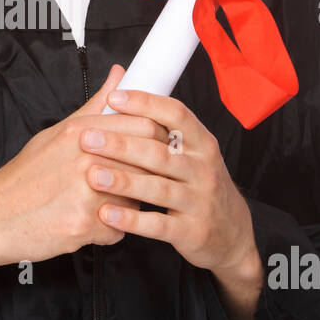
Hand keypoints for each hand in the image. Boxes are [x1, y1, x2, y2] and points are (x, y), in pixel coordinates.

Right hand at [0, 64, 170, 290]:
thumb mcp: (55, 134)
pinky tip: (86, 224)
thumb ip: (94, 106)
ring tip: (99, 204)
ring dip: (125, 206)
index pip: (144, 126)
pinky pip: (118, 230)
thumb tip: (119, 74)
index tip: (154, 149)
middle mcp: (86, 157)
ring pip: (136, 199)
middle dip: (146, 175)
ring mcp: (87, 192)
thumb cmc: (23, 178)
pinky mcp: (85, 225)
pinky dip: (106, 231)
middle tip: (134, 182)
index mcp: (80, 132)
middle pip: (147, 162)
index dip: (157, 139)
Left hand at [79, 88, 263, 319]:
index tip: (114, 99)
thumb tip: (122, 87)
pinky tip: (106, 212)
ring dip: (124, 181)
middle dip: (121, 144)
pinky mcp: (192, 231)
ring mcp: (199, 201)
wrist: (231, 232)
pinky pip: (158, 224)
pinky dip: (131, 219)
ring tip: (92, 175)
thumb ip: (160, 126)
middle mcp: (203, 169)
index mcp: (202, 143)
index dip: (145, 104)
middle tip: (87, 138)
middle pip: (160, 152)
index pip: (176, 115)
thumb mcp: (191, 152)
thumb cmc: (200, 184)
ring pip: (158, 188)